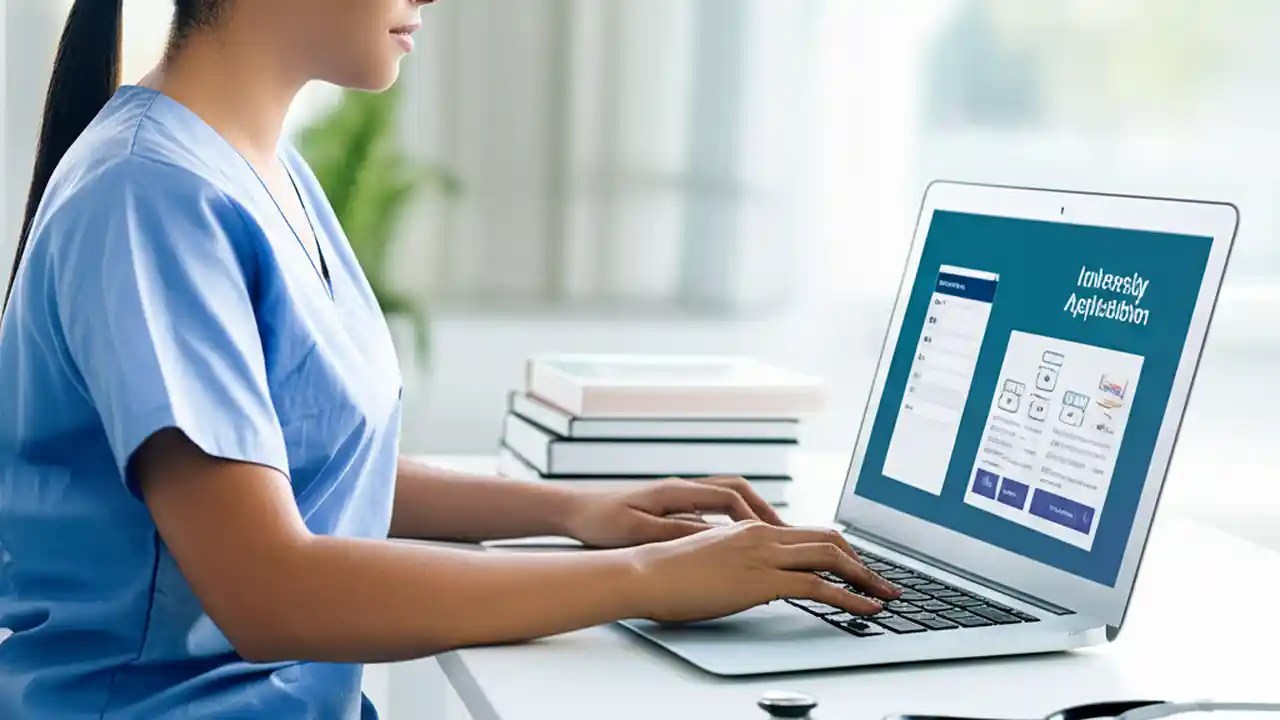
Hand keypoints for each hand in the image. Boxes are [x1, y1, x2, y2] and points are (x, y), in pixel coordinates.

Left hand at [564, 477, 785, 547]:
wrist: (571, 510)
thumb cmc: (598, 520)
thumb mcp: (636, 531)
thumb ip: (675, 533)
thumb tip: (714, 540)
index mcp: (676, 492)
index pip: (730, 497)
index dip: (758, 515)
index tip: (778, 535)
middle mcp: (680, 490)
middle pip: (736, 492)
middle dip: (764, 511)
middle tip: (787, 535)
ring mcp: (675, 498)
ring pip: (724, 501)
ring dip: (749, 517)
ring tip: (770, 541)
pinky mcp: (668, 509)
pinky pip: (710, 513)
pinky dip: (729, 525)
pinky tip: (734, 547)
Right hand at [626, 520, 900, 622]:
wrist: (646, 572)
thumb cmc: (669, 572)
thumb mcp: (712, 559)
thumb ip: (739, 562)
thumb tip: (756, 578)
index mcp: (752, 529)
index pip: (809, 533)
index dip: (840, 549)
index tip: (857, 566)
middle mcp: (764, 535)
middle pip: (829, 539)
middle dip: (862, 561)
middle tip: (882, 581)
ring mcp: (765, 556)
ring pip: (832, 558)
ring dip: (866, 578)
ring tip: (886, 596)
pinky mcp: (763, 580)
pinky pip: (820, 586)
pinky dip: (851, 597)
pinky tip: (866, 609)